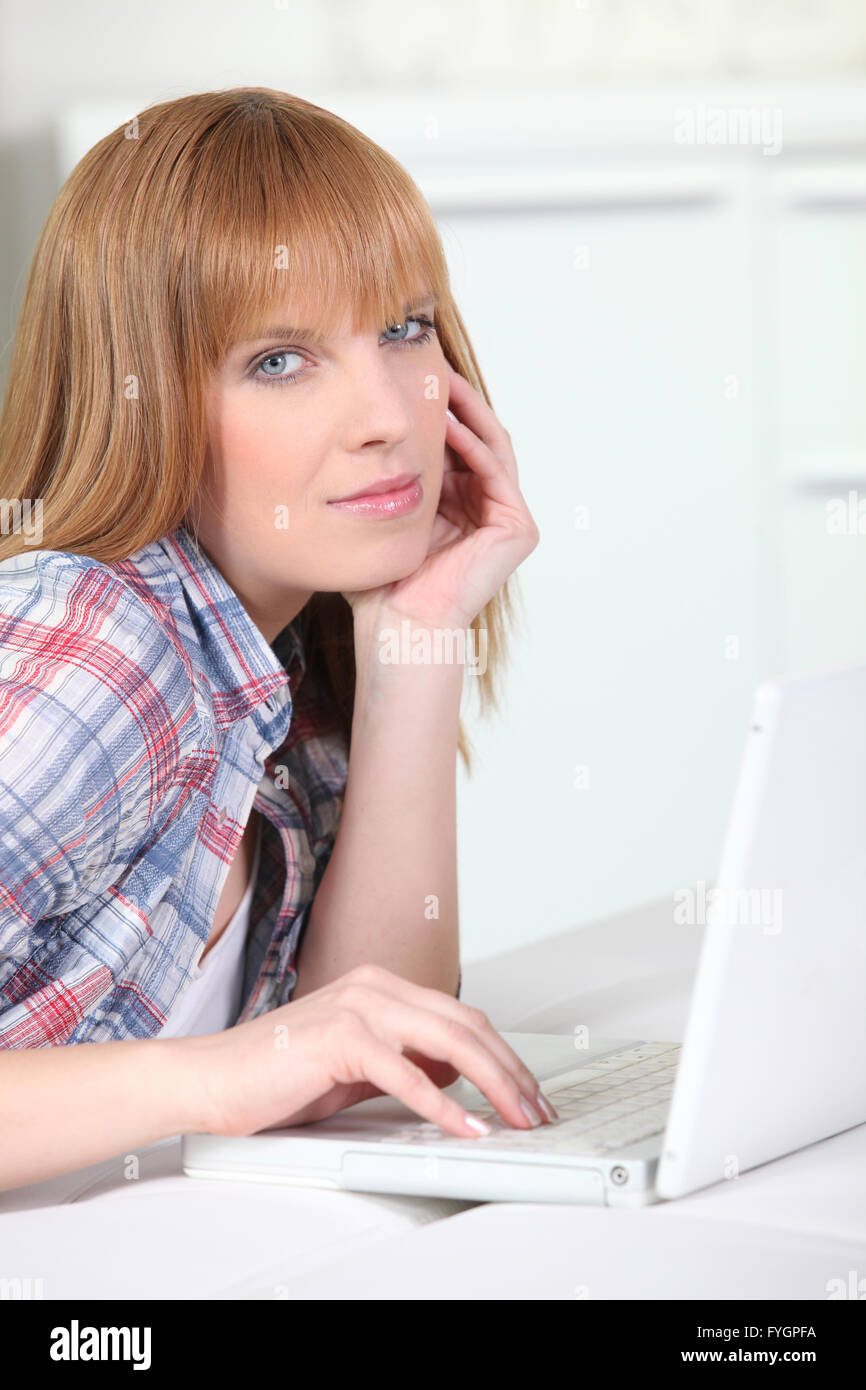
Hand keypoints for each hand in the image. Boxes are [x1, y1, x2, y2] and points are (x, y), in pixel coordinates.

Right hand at [198, 963, 555, 1138]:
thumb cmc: (275, 1074)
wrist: (212, 1078)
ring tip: (517, 1117)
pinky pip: (408, 1074)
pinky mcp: (342, 1038)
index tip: (526, 1090)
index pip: (462, 1017)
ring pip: (450, 1042)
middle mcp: (374, 987)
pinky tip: (467, 1127)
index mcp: (380, 987)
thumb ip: (405, 1062)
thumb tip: (455, 1074)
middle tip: (537, 1108)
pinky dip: (444, 1105)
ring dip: (493, 1085)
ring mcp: (359, 1007)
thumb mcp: (357, 1066)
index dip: (502, 1055)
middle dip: (512, 1071)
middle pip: (468, 1025)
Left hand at [340, 365, 538, 631]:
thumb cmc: (382, 584)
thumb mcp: (381, 514)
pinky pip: (496, 471)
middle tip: (431, 365)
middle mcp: (486, 511)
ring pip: (492, 446)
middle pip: (477, 438)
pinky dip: (474, 443)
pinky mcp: (518, 529)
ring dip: (468, 411)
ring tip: (442, 380)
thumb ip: (383, 478)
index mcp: (459, 508)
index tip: (410, 378)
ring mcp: (506, 520)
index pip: (454, 445)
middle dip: (456, 401)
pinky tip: (447, 423)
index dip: (436, 410)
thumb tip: (358, 429)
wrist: (398, 627)